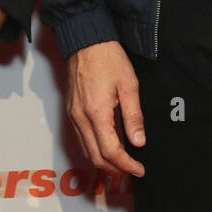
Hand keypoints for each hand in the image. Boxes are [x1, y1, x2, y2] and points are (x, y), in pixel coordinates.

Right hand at [66, 40, 145, 177]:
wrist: (86, 41)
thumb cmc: (107, 58)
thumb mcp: (129, 85)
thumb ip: (134, 116)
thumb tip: (139, 142)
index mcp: (97, 113)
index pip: (111, 152)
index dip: (127, 165)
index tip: (140, 170)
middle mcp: (81, 118)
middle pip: (96, 157)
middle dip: (115, 169)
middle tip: (133, 170)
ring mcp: (73, 115)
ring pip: (87, 151)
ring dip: (104, 162)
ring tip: (122, 163)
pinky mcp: (71, 111)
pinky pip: (81, 139)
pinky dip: (94, 150)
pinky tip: (107, 147)